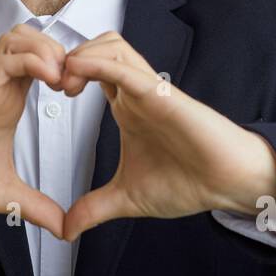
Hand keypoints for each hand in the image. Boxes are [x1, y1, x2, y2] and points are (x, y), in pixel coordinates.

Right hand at [0, 23, 69, 238]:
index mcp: (11, 101)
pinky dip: (32, 59)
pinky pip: (7, 56)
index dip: (71, 71)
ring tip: (63, 78)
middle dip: (67, 54)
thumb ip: (35, 208)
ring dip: (50, 50)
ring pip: (23, 38)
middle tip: (79, 84)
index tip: (85, 96)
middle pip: (40, 41)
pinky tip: (48, 77)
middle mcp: (1, 86)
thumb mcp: (4, 194)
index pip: (48, 64)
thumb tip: (64, 230)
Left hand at [58, 32, 275, 242]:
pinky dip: (99, 64)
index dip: (64, 74)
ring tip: (65, 82)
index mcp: (127, 106)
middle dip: (68, 58)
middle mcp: (136, 92)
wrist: (228, 185)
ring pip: (111, 46)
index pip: (90, 70)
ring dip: (81, 55)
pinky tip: (79, 73)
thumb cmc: (190, 182)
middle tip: (52, 85)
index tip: (46, 97)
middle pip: (97, 46)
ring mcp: (150, 89)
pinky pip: (126, 67)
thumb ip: (95, 208)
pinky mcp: (163, 94)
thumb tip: (66, 230)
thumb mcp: (128, 198)